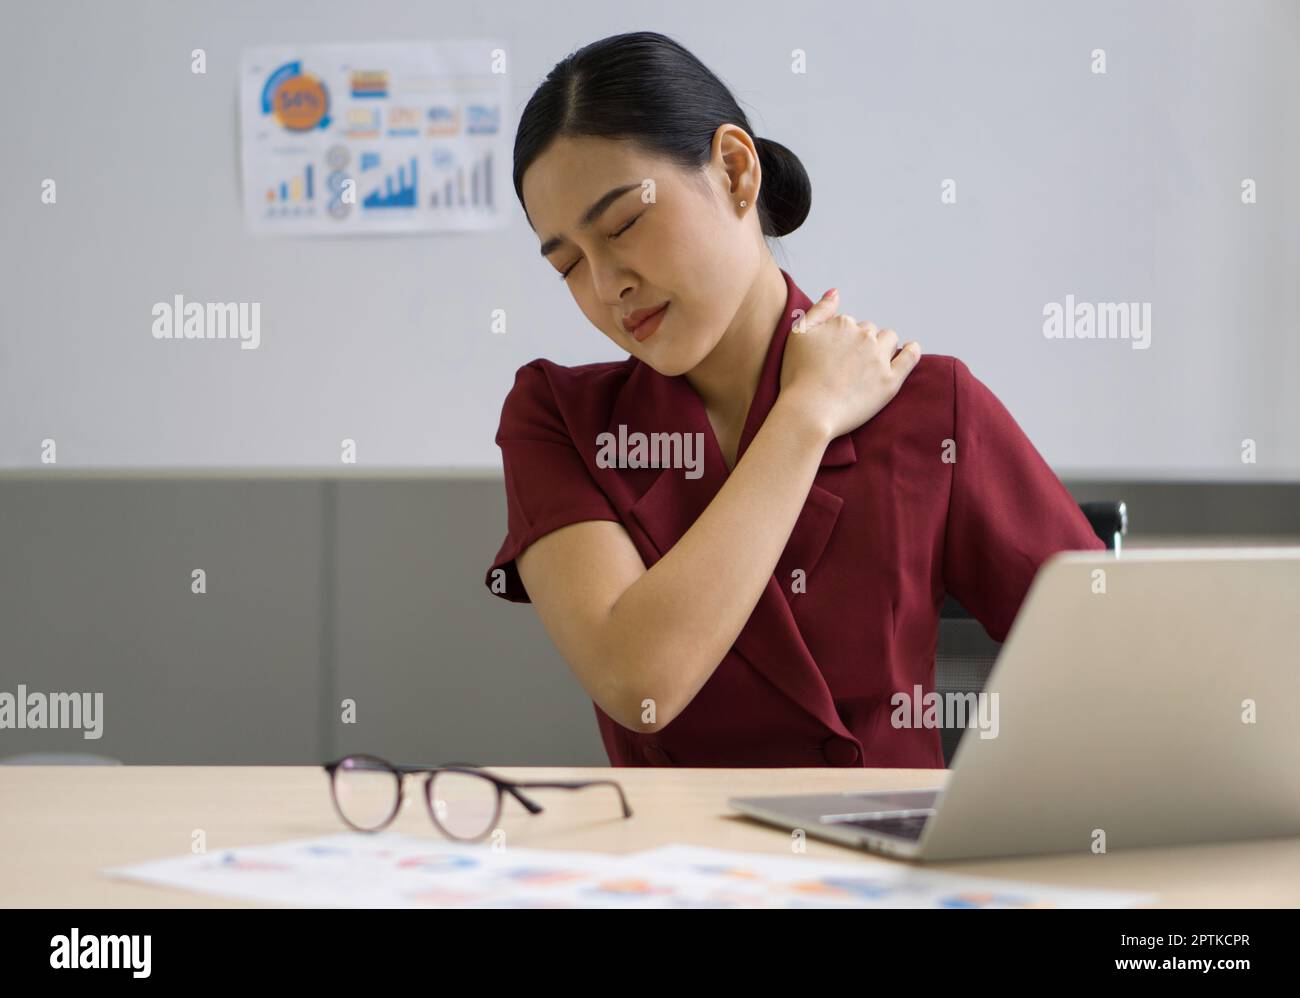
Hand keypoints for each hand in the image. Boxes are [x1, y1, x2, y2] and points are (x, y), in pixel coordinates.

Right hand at [778, 288, 921, 440]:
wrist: (808, 412)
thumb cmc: (797, 376)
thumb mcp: (798, 335)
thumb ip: (819, 310)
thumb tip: (836, 292)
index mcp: (843, 324)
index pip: (848, 323)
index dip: (840, 339)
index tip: (832, 356)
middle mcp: (864, 336)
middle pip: (869, 331)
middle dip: (861, 342)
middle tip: (847, 365)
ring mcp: (879, 358)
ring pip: (889, 339)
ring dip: (883, 345)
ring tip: (870, 363)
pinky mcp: (890, 381)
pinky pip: (910, 357)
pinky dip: (911, 350)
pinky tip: (910, 348)